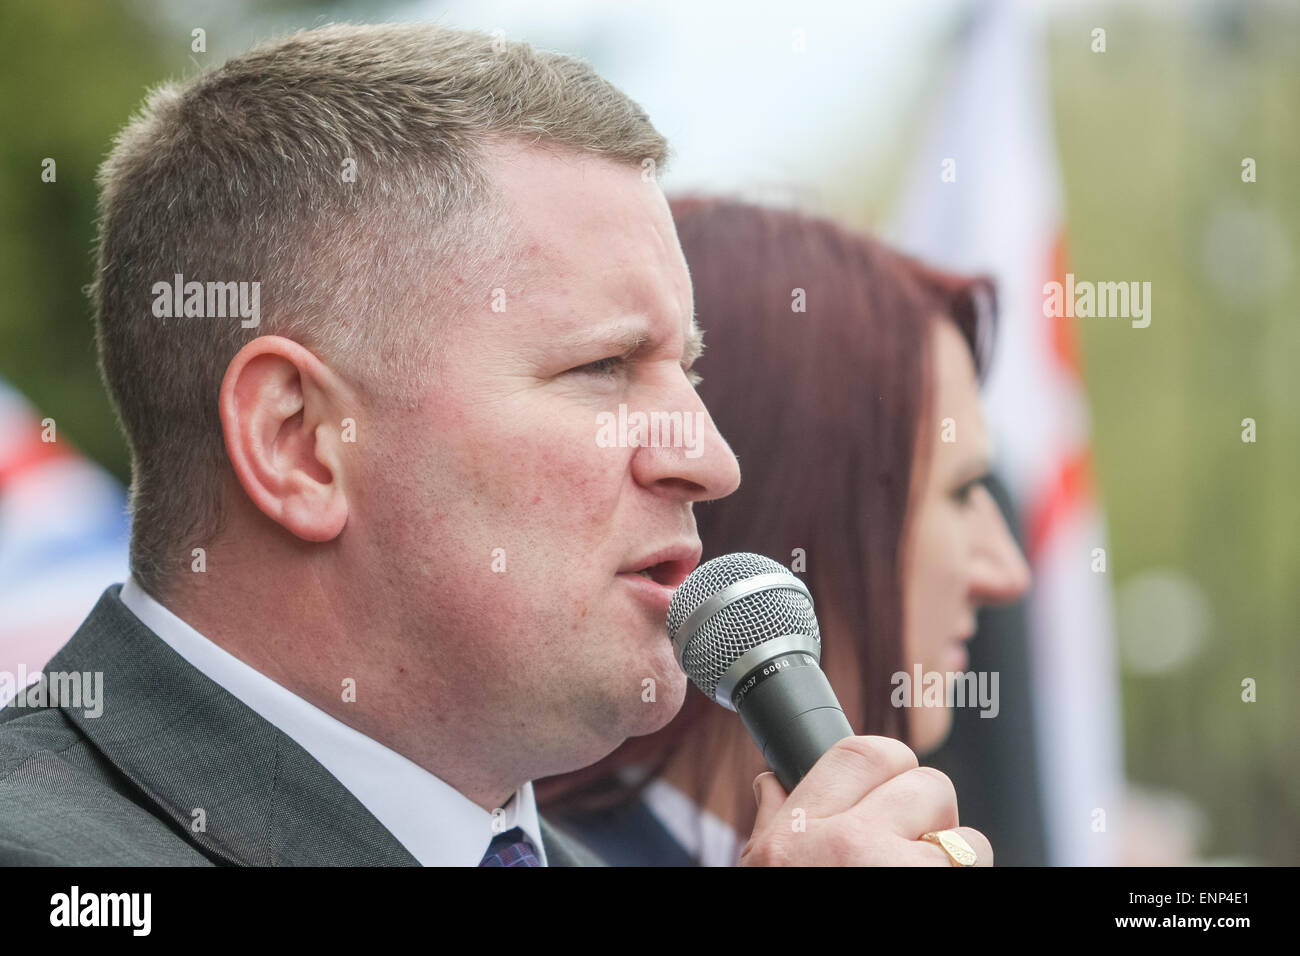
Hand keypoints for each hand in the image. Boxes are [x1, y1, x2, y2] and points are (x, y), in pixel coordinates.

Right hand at [737, 735, 992, 865]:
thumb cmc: (781, 926)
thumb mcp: (762, 873)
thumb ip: (774, 824)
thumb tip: (772, 785)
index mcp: (795, 838)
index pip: (857, 752)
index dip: (886, 767)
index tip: (890, 790)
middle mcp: (846, 846)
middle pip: (923, 781)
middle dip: (926, 814)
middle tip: (909, 850)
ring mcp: (895, 870)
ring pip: (965, 833)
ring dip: (952, 856)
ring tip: (921, 877)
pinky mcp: (938, 886)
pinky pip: (977, 861)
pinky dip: (967, 876)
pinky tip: (936, 890)